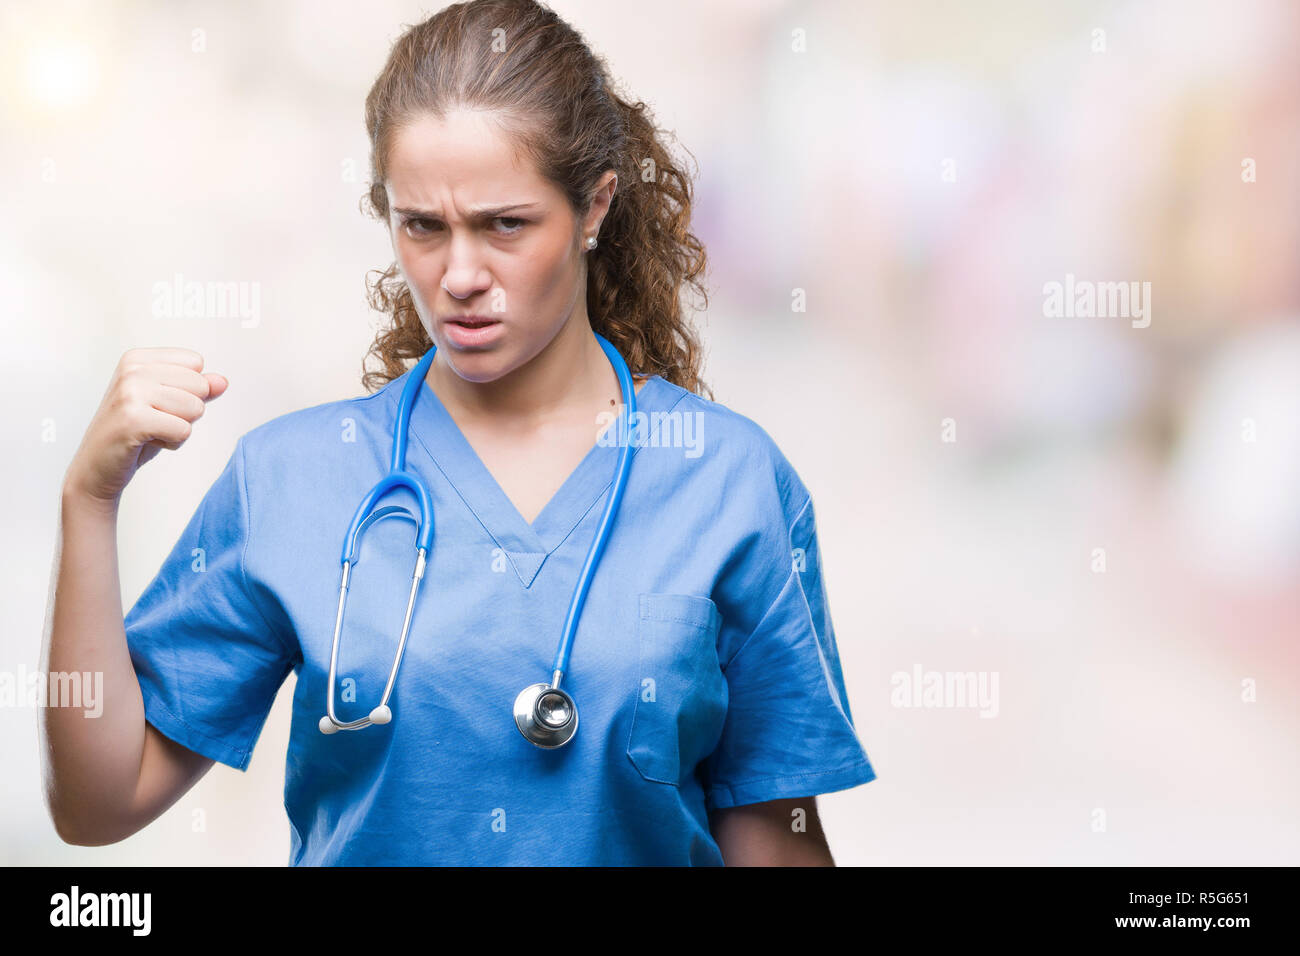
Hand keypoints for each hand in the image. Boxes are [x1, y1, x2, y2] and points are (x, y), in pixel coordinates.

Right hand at [63, 348, 227, 509]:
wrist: (96, 467)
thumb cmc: (134, 433)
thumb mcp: (168, 404)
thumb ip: (197, 388)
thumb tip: (222, 381)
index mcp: (137, 359)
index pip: (196, 363)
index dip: (189, 389)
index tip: (159, 403)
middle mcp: (132, 370)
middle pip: (200, 385)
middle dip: (187, 411)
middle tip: (155, 420)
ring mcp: (130, 393)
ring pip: (195, 408)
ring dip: (180, 428)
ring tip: (152, 431)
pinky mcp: (134, 419)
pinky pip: (184, 430)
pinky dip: (173, 443)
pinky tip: (148, 442)